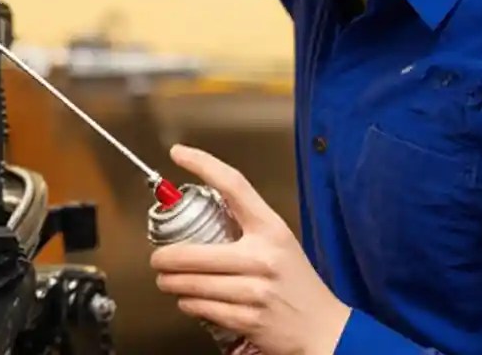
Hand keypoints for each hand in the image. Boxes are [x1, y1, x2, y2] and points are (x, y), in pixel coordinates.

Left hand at [151, 145, 351, 354]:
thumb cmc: (296, 283)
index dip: (203, 165)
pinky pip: (202, 308)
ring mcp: (256, 290)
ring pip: (192, 284)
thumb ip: (245, 227)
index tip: (179, 153)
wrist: (323, 328)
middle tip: (158, 258)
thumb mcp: (279, 243)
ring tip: (169, 280)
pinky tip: (190, 300)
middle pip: (194, 252)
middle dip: (165, 258)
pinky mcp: (249, 319)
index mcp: (271, 229)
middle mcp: (263, 257)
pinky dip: (189, 304)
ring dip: (172, 283)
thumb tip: (197, 216)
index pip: (234, 185)